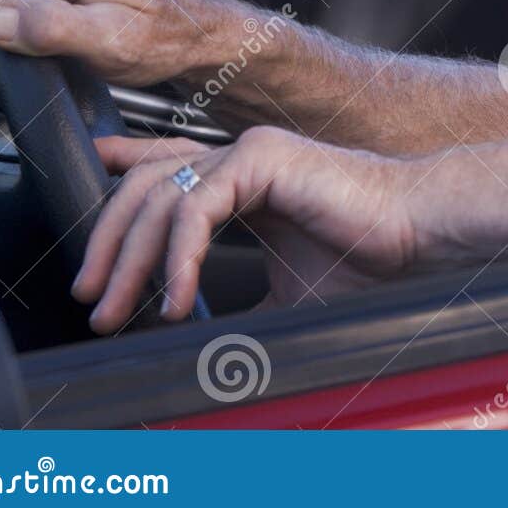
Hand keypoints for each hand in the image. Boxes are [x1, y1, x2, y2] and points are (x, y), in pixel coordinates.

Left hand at [75, 127, 436, 332]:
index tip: (88, 198)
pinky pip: (195, 206)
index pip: (166, 168)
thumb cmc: (370, 262)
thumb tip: (210, 356)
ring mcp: (249, 151)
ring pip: (159, 197)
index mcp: (247, 179)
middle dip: (108, 245)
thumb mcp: (284, 295)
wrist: (419, 236)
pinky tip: (176, 299)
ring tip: (119, 311)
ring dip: (131, 260)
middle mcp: (241, 157)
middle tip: (92, 301)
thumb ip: (241, 306)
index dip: (119, 172)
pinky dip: (177, 257)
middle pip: (143, 187)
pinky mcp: (262, 158)